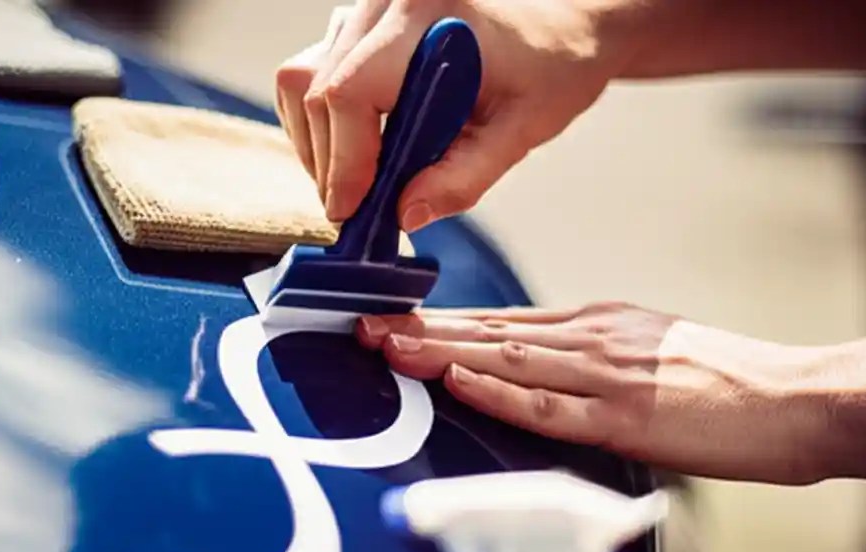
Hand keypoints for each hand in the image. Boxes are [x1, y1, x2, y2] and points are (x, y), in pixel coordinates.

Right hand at [275, 0, 656, 229]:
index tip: (354, 211)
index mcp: (432, 15)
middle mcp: (389, 1)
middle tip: (359, 213)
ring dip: (319, 144)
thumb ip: (465, 177)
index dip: (345, 160)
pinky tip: (358, 149)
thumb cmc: (552, 67)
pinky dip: (321, 122)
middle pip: (317, 89)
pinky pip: (311, 73)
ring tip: (358, 182)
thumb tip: (404, 216)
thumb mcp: (523, 129)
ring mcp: (367, 8)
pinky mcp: (358, 24)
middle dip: (331, 162)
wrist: (563, 27)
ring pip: (302, 80)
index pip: (352, 90)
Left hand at [356, 302, 834, 483]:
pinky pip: (548, 404)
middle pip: (490, 330)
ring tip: (384, 346)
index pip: (502, 320)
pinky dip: (498, 391)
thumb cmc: (727, 383)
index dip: (442, 321)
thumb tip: (541, 368)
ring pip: (506, 358)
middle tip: (361, 324)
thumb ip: (594, 357)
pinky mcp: (625, 415)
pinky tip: (456, 381)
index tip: (392, 319)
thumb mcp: (651, 349)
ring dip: (440, 352)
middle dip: (422, 330)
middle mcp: (592, 337)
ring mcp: (606, 373)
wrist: (796, 398)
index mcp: (597, 322)